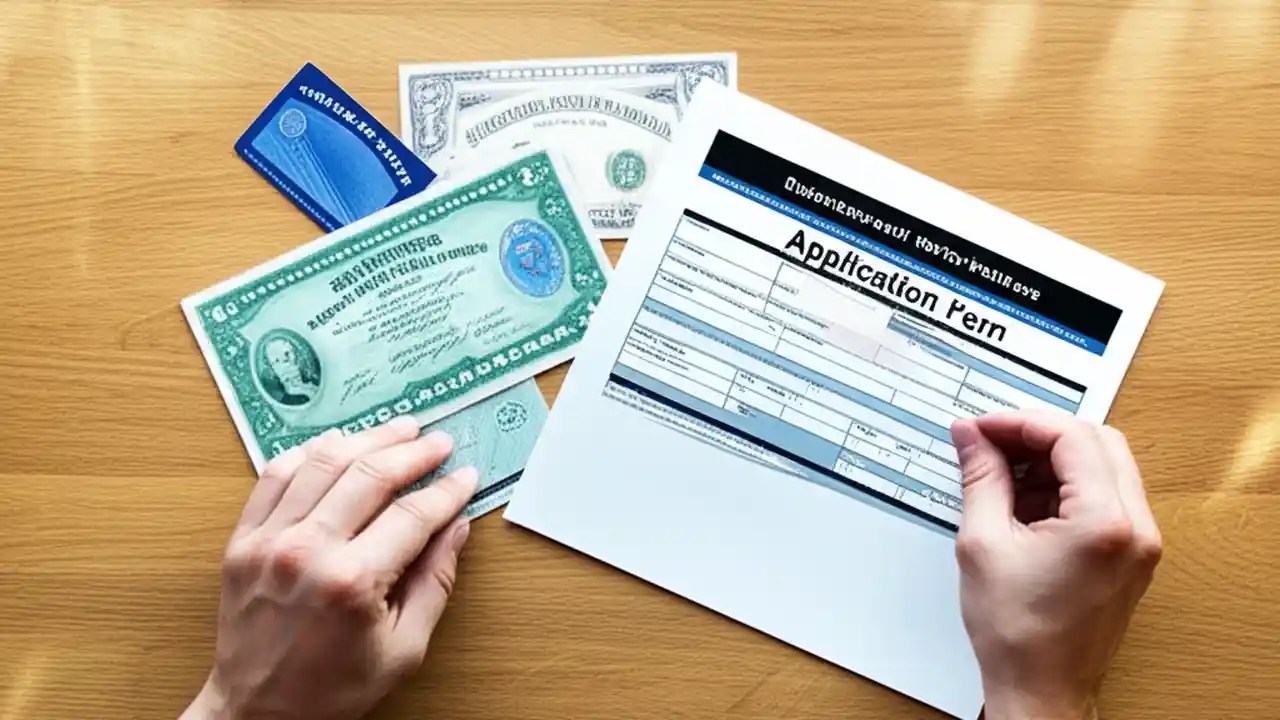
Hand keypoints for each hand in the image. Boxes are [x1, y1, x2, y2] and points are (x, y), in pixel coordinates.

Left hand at [182, 417, 477, 719]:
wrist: (256, 714)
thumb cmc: (332, 690)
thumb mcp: (404, 649)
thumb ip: (435, 583)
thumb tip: (456, 528)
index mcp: (352, 582)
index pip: (413, 515)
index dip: (446, 490)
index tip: (465, 476)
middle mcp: (307, 552)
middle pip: (370, 476)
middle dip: (412, 452)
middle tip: (438, 442)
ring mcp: (269, 542)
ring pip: (323, 463)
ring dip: (366, 440)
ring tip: (397, 430)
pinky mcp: (242, 541)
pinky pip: (275, 476)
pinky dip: (308, 453)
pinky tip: (337, 444)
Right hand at [950, 411, 1161, 719]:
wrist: (1041, 689)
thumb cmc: (1017, 635)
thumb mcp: (983, 543)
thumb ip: (981, 478)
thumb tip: (971, 436)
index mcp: (1104, 524)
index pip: (1070, 437)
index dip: (1019, 423)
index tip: (982, 429)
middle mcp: (1136, 528)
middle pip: (1096, 440)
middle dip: (1039, 433)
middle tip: (992, 442)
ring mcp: (1140, 541)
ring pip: (1104, 463)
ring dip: (1053, 458)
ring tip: (1003, 475)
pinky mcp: (1131, 552)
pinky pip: (1105, 494)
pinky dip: (1065, 484)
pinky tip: (1024, 500)